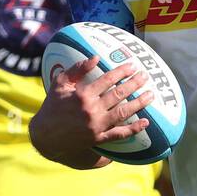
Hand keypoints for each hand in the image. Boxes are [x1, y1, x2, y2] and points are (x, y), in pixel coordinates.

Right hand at [29, 56, 155, 167]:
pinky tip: (145, 122)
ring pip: (123, 112)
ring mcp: (96, 125)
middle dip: (135, 83)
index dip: (122, 71)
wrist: (45, 135)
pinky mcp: (98, 138)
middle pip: (119, 94)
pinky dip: (133, 129)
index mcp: (82, 94)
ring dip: (139, 103)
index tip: (132, 65)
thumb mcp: (60, 84)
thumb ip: (77, 69)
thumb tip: (96, 57)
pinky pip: (119, 134)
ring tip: (151, 95)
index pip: (107, 79)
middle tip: (146, 76)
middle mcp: (91, 110)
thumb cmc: (52, 106)